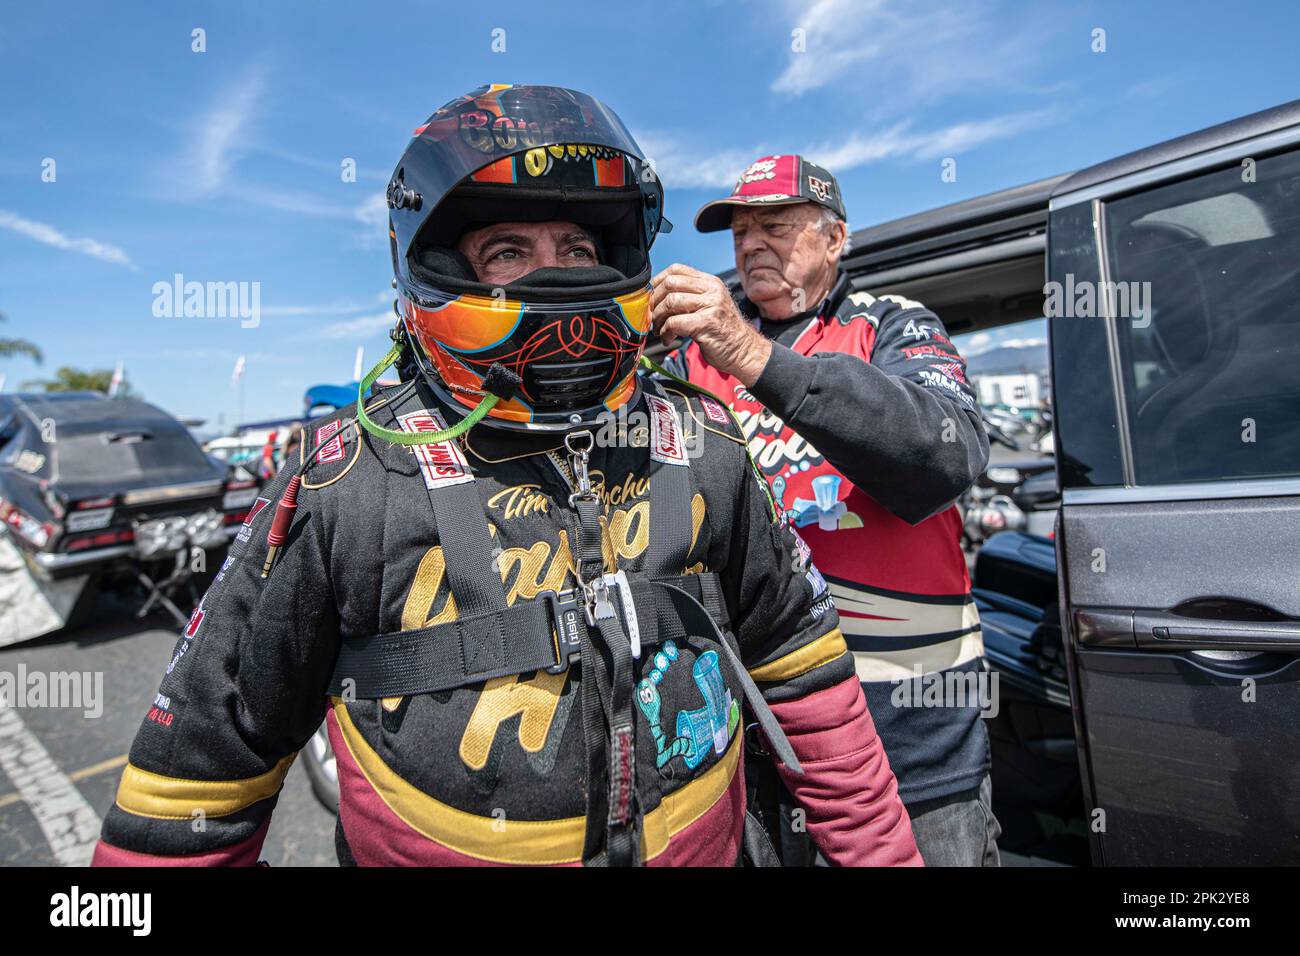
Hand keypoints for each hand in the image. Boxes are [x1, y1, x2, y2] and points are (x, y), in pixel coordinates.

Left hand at [650, 263, 772, 386]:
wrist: (744, 351)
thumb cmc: (722, 332)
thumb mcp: (709, 306)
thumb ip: (689, 297)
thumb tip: (657, 297)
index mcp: (710, 282)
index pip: (677, 269)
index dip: (657, 281)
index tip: (650, 297)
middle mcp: (711, 290)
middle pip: (670, 283)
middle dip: (655, 301)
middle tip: (652, 317)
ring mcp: (711, 305)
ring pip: (671, 302)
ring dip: (658, 318)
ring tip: (659, 330)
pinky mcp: (707, 323)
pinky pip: (675, 322)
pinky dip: (666, 332)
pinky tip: (668, 338)